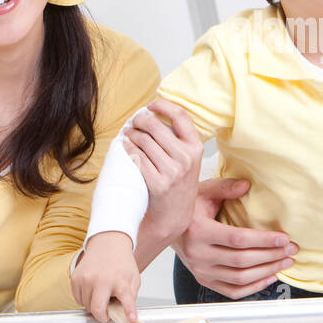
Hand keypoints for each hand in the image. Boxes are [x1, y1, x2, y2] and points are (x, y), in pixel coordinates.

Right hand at [72, 231, 140, 322]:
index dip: (128, 312)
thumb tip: (126, 316)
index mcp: (120, 281)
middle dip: (102, 317)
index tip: (131, 319)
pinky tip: (93, 290)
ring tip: (101, 294)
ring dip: (94, 306)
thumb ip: (130, 298)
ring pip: (86, 306)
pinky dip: (85, 299)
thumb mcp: (133, 279)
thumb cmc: (121, 263)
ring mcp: (86, 279)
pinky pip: (78, 299)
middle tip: (107, 313)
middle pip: (97, 309)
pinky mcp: (75, 278)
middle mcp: (101, 280)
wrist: (108, 244)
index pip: (126, 300)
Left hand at [126, 100, 202, 248]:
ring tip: (128, 133)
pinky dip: (128, 148)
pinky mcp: (158, 183)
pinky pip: (137, 157)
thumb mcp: (189, 160)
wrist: (173, 217)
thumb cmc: (178, 184)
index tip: (151, 105)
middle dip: (140, 120)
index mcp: (196, 148)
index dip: (163, 105)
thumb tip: (157, 113)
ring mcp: (172, 171)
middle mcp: (186, 158)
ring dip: (131, 133)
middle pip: (156, 126)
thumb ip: (179, 139)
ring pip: (144, 140)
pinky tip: (125, 145)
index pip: (180, 115)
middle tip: (134, 121)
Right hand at [172, 178, 296, 298]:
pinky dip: (253, 287)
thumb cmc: (189, 208)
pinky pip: (232, 291)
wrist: (168, 227)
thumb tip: (247, 185)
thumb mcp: (204, 191)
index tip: (284, 238)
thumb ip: (226, 187)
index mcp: (198, 232)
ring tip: (285, 261)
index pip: (237, 239)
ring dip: (267, 271)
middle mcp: (198, 255)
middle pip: (242, 261)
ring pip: (240, 278)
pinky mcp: (204, 280)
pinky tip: (269, 276)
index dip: (264, 240)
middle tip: (291, 249)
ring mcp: (200, 271)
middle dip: (272, 256)